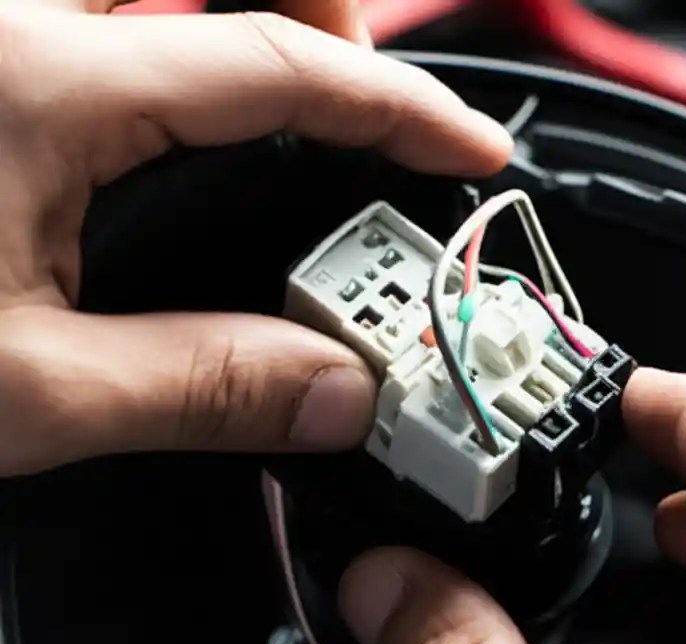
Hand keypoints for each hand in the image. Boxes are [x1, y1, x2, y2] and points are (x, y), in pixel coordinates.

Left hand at [0, 1, 511, 475]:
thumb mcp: (27, 390)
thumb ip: (200, 387)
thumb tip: (334, 392)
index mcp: (39, 84)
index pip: (281, 65)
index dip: (402, 106)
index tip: (469, 147)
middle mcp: (11, 29)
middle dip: (326, 13)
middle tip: (362, 96)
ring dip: (254, 17)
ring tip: (297, 110)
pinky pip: (104, 20)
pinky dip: (183, 52)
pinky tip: (193, 134)